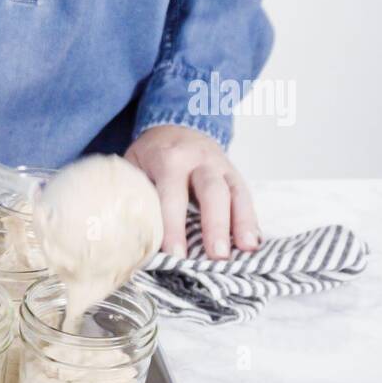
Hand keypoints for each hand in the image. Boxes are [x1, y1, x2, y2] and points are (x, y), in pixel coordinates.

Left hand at [125, 125, 260, 259]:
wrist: (174, 126)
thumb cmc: (149, 156)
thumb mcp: (134, 166)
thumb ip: (134, 195)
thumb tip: (128, 236)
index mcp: (169, 158)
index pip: (172, 195)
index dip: (174, 226)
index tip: (175, 254)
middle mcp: (200, 160)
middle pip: (212, 192)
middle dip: (215, 225)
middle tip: (217, 256)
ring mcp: (221, 166)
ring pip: (236, 193)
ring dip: (242, 223)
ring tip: (246, 250)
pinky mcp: (234, 174)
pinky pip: (245, 196)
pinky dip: (250, 219)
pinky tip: (253, 242)